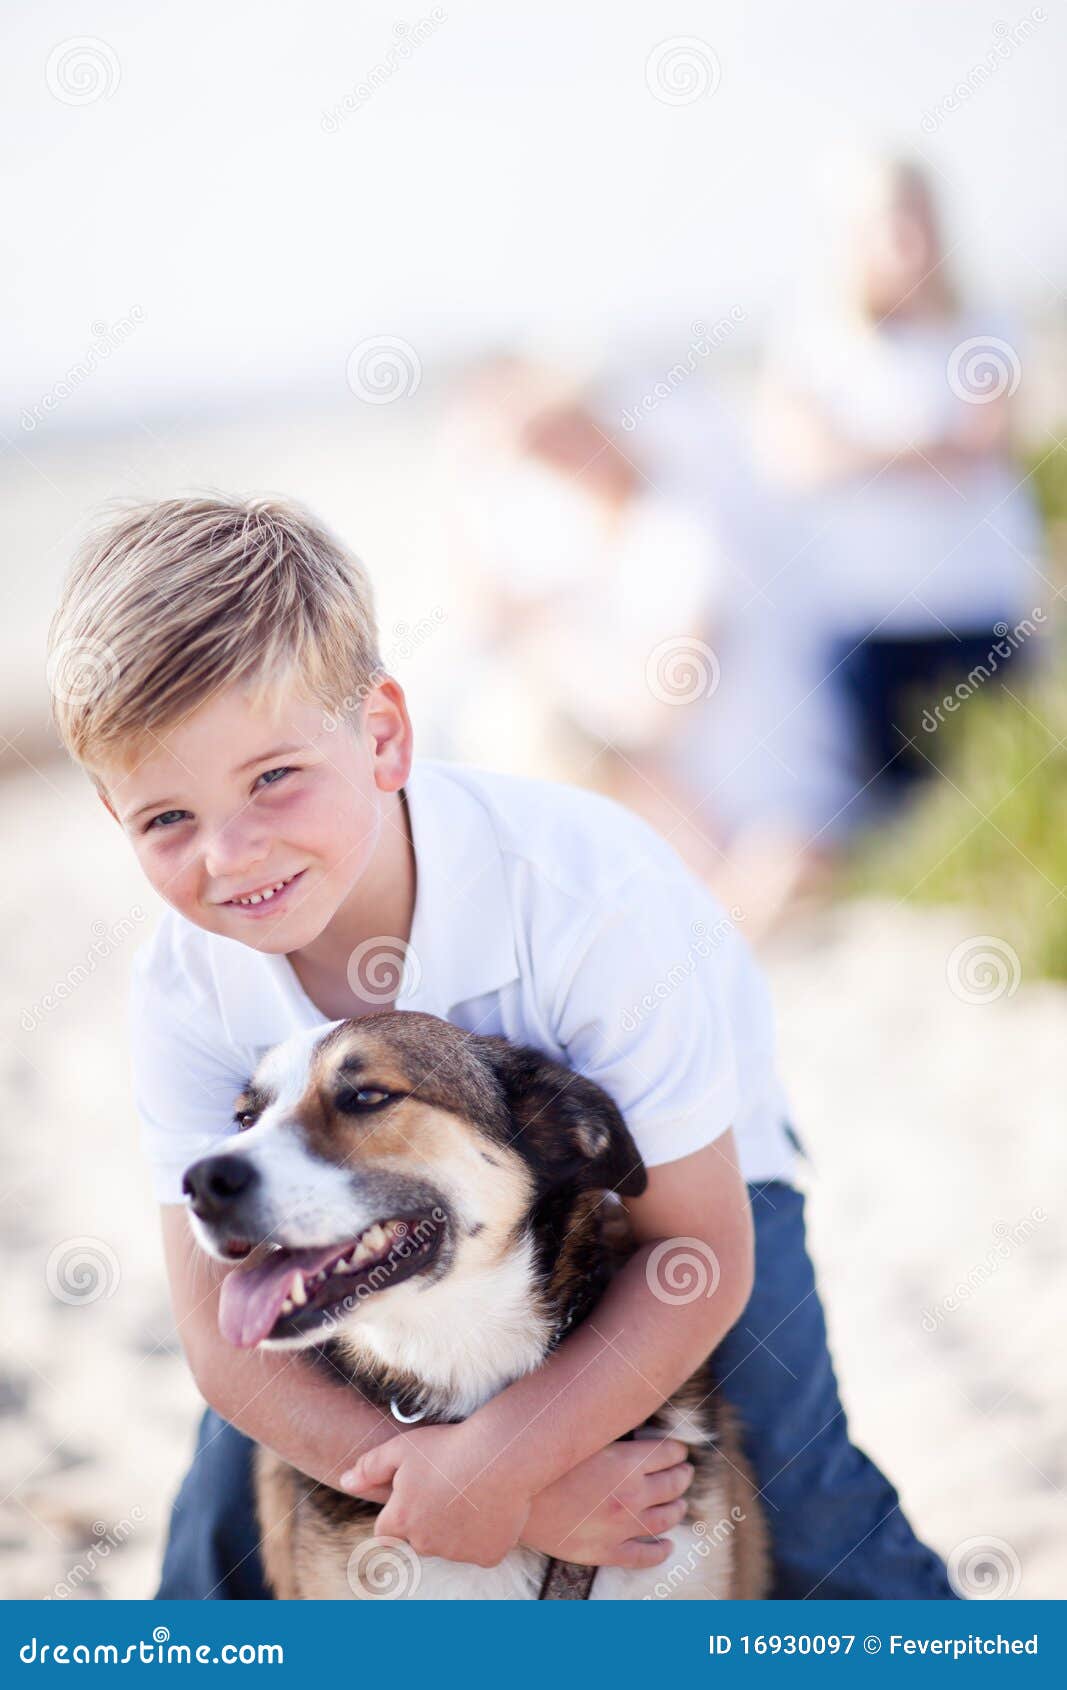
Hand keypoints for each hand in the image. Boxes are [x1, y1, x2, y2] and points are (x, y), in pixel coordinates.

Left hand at [339, 1423, 532, 1568]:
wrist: (501, 1455)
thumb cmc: (449, 1447)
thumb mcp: (402, 1447)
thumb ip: (369, 1467)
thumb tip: (345, 1482)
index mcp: (401, 1521)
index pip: (385, 1532)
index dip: (397, 1513)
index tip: (413, 1497)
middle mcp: (425, 1544)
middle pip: (418, 1539)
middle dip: (426, 1520)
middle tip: (447, 1487)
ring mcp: (458, 1553)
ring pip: (450, 1545)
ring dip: (455, 1528)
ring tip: (471, 1492)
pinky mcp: (487, 1556)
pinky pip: (481, 1550)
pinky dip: (484, 1535)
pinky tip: (491, 1507)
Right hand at [521, 1437, 693, 1566]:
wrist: (513, 1497)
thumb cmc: (545, 1459)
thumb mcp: (582, 1434)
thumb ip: (608, 1427)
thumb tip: (622, 1409)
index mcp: (627, 1463)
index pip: (669, 1454)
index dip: (677, 1450)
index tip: (679, 1450)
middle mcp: (631, 1495)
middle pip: (673, 1484)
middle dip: (682, 1476)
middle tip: (684, 1473)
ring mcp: (621, 1527)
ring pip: (665, 1520)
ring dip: (678, 1509)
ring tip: (680, 1504)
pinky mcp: (606, 1552)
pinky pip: (644, 1556)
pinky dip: (661, 1552)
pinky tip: (668, 1546)